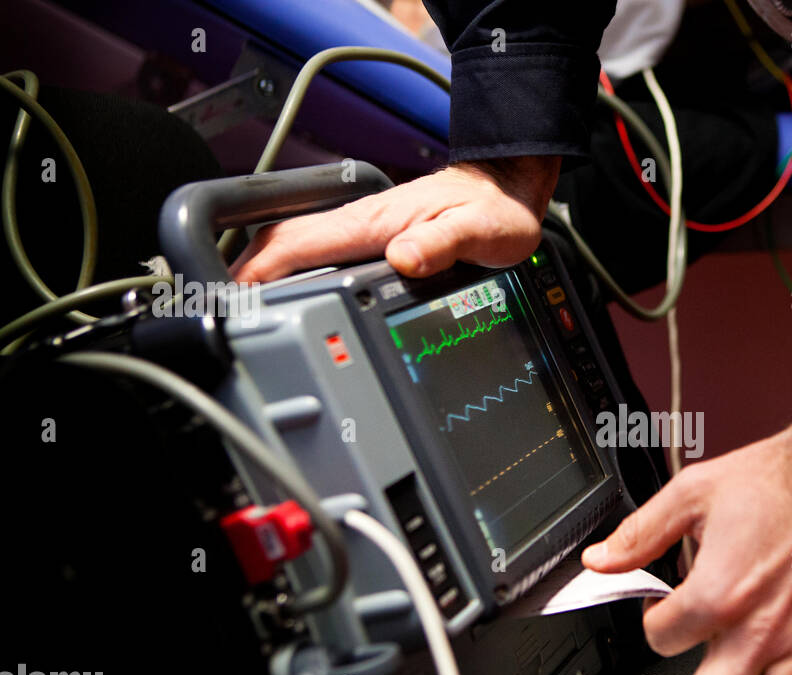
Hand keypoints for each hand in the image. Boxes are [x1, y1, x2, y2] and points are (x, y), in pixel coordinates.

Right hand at [231, 155, 560, 282]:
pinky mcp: (375, 240)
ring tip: (246, 310)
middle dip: (249, 273)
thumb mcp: (478, 231)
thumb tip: (404, 256)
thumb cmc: (496, 211)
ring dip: (267, 271)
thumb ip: (441, 243)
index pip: (299, 240)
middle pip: (286, 242)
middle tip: (228, 312)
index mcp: (375, 223)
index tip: (235, 296)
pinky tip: (293, 295)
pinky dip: (295, 271)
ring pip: (299, 246)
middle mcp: (362, 224)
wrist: (508, 190)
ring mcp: (365, 231)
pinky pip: (321, 253)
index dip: (260, 269)